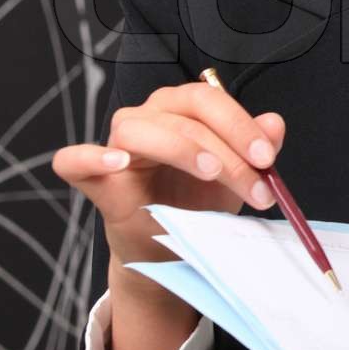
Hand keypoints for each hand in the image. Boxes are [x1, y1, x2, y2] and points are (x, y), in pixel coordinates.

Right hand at [52, 83, 286, 274]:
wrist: (170, 248)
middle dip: (225, 149)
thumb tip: (274, 123)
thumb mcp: (237, 177)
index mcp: (182, 110)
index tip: (268, 158)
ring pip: (141, 130)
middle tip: (255, 179)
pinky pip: (74, 160)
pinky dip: (91, 157)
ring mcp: (116, 145)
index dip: (241, 125)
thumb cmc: (198, 203)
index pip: (209, 101)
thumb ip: (256, 149)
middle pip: (184, 117)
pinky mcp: (93, 179)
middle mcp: (148, 118)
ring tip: (209, 171)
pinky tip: (118, 162)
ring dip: (180, 149)